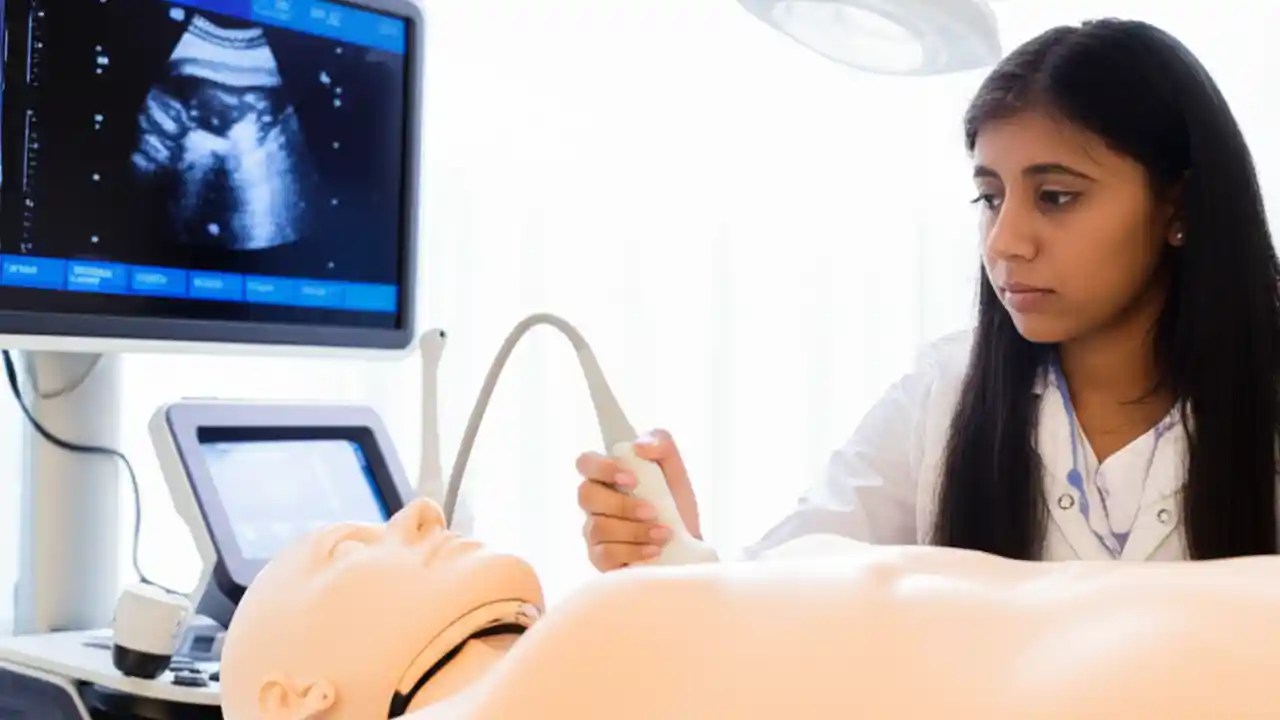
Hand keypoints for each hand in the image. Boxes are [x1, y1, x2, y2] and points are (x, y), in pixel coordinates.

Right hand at [576, 429, 701, 571]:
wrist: (690, 548)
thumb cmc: (676, 507)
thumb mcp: (675, 470)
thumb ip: (661, 444)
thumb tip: (639, 445)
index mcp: (607, 476)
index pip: (585, 462)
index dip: (602, 468)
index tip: (632, 478)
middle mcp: (595, 503)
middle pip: (586, 495)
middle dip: (621, 504)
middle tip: (652, 510)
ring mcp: (593, 532)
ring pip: (598, 527)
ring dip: (635, 530)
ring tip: (663, 534)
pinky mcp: (600, 559)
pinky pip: (604, 554)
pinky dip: (633, 551)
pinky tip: (653, 550)